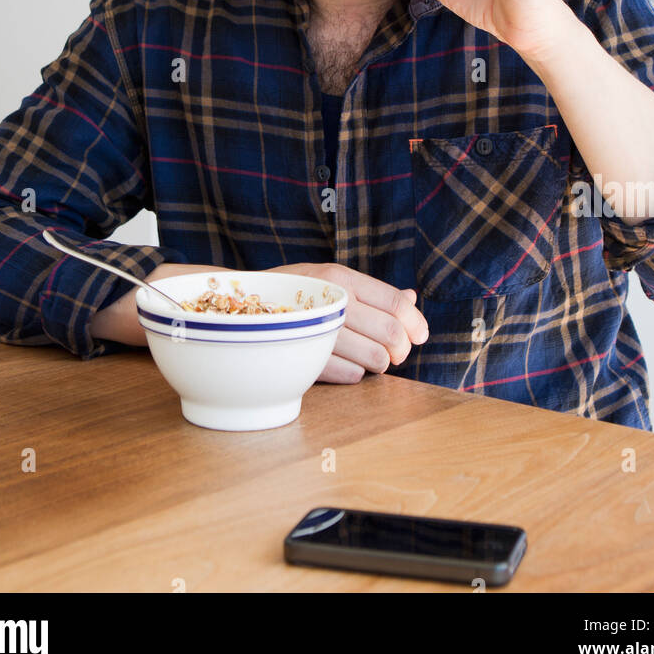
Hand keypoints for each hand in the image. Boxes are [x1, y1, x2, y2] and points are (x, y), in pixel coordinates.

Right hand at [269, 262, 428, 382]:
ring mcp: (317, 330)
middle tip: (396, 354)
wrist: (233, 307)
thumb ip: (373, 292)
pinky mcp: (304, 356)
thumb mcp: (330, 282)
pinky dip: (355, 375)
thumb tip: (412, 298)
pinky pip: (350, 375)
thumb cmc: (292, 295)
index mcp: (341, 278)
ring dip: (379, 364)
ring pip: (375, 359)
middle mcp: (331, 300)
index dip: (415, 323)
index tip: (420, 336)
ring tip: (370, 360)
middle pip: (392, 333)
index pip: (395, 303)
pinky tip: (348, 367)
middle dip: (402, 349)